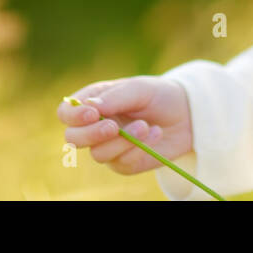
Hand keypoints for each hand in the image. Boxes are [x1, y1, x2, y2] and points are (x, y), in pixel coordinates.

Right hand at [57, 75, 192, 174]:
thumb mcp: (139, 89)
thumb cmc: (158, 95)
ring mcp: (108, 146)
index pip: (66, 112)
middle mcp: (95, 126)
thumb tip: (89, 106)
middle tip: (115, 127)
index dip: (73, 116)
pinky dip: (139, 150)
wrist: (186, 114)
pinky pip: (122, 163)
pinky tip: (156, 134)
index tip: (93, 114)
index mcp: (93, 102)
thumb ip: (115, 97)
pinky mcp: (125, 162)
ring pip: (98, 154)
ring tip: (146, 126)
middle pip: (73, 138)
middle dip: (92, 135)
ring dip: (123, 141)